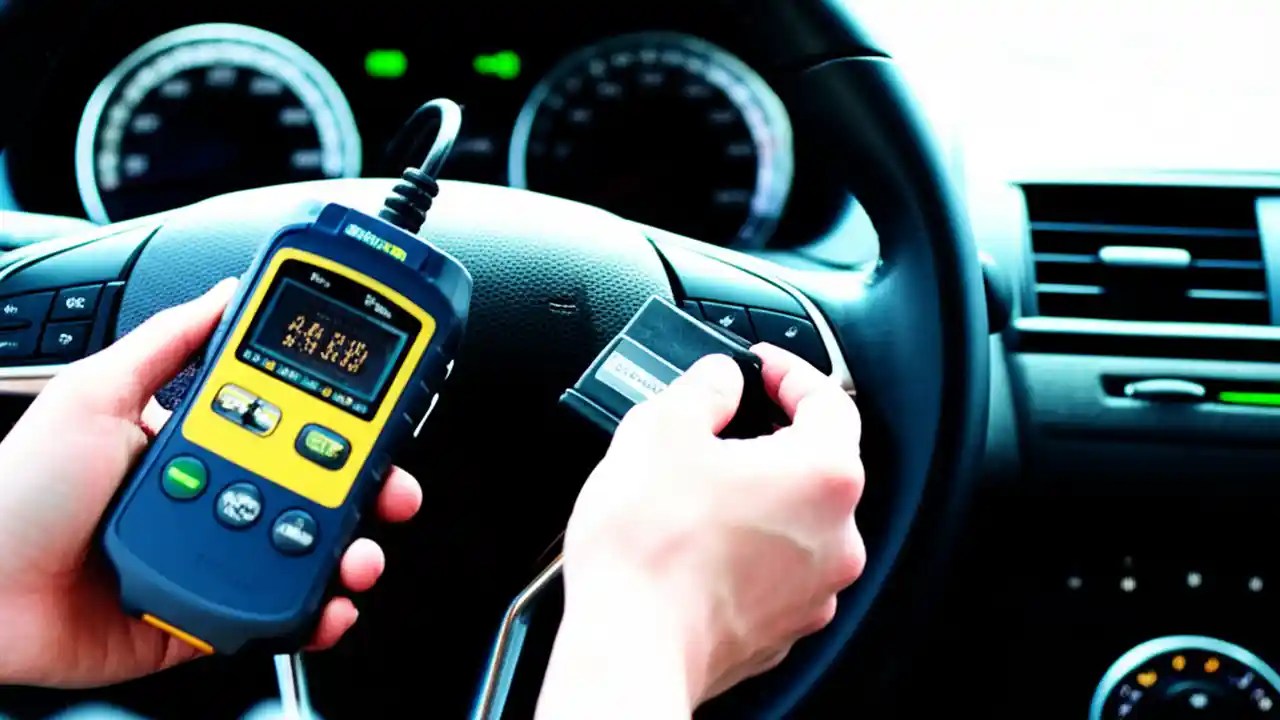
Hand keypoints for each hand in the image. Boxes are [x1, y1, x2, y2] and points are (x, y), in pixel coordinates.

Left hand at [0, 279, 422, 688]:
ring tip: (358, 556)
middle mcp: (218, 496)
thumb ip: (168, 342)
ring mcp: (217, 558)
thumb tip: (227, 292)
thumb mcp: (95, 392)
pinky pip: (277, 616)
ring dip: (352, 555)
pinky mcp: (209, 618)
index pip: (290, 425)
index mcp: (198, 441)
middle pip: (317, 491)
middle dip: (369, 492)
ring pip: (309, 554)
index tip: (381, 418)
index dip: (343, 422)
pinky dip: (315, 616)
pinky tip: (326, 605)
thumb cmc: (16, 491)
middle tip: (392, 492)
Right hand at [539, 345, 864, 716]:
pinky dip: (745, 548)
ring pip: (794, 521)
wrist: (629, 649)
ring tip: (694, 490)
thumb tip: (720, 379)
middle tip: (719, 427)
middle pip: (816, 463)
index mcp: (823, 475)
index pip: (830, 399)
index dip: (791, 372)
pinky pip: (773, 569)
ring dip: (756, 497)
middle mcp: (836, 536)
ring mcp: (813, 589)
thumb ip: (704, 387)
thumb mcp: (661, 428)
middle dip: (769, 438)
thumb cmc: (649, 549)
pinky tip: (695, 542)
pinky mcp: (781, 626)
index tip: (762, 365)